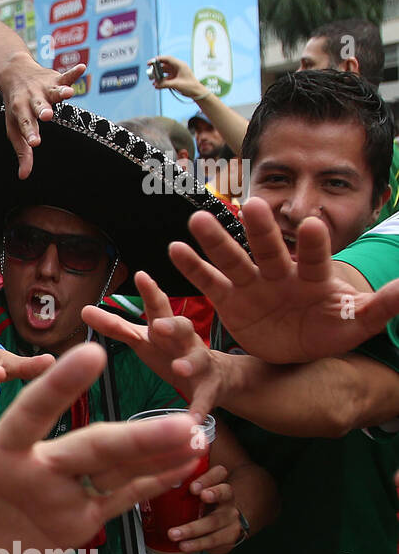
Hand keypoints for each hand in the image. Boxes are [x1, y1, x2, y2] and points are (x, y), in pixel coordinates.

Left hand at [0, 54, 85, 179]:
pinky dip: (73, 73)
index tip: (36, 143)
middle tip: (47, 115)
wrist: (12, 72)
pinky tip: (83, 69)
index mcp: (20, 112)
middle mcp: (31, 99)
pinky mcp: (54, 79)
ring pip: (53, 91)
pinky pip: (65, 76)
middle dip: (43, 110)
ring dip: (60, 92)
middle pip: (37, 106)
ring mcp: (43, 88)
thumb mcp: (15, 128)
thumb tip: (23, 176)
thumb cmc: (15, 107)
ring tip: (69, 93)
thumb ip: (23, 152)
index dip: (30, 133)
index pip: (26, 124)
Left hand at [0, 343, 204, 553]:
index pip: (32, 413)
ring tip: (199, 438)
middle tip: (179, 417)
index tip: (88, 353)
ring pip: (114, 469)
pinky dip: (151, 485)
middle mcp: (40, 463)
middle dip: (132, 435)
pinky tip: (189, 465)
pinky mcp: (76, 519)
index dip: (57, 386)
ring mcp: (62, 491)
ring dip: (153, 455)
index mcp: (1, 450)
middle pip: (89, 445)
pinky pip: (118, 501)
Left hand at [82, 270, 225, 416]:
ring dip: (188, 363)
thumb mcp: (144, 339)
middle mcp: (186, 341)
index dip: (150, 292)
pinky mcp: (210, 389)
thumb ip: (117, 326)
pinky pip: (205, 400)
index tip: (141, 275)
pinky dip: (199, 409)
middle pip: (183, 327)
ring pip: (198, 360)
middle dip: (173, 324)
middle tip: (160, 325)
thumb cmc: (172, 352)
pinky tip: (192, 419)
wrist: (218, 376)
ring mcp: (201, 364)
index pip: (157, 307)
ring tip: (178, 368)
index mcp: (166, 329)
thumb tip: (85, 309)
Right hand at [148, 54, 205, 98]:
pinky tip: (156, 85)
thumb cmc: (190, 86)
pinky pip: (166, 78)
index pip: (167, 59)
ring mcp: (176, 73)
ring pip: (164, 72)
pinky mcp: (175, 79)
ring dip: (158, 76)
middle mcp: (177, 68)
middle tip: (150, 73)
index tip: (150, 63)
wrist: (196, 92)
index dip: (158, 60)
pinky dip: (161, 81)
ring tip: (152, 81)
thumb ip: (165, 84)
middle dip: (156, 69)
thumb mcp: (176, 85)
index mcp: (180, 65)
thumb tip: (155, 85)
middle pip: (164, 66)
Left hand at [169, 464, 244, 553]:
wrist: (221, 532)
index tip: (193, 486)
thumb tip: (148, 483)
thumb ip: (178, 489)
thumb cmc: (199, 508)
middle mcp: (227, 500)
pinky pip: (213, 540)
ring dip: (192, 528)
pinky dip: (197, 544)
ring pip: (214, 521)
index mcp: (216, 485)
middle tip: (196, 494)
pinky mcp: (229, 536)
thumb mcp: (191, 496)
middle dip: (212, 494)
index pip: (219, 473)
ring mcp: (230, 518)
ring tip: (174, 534)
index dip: (208, 477)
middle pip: (224, 493)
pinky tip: (184, 545)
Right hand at [170, 198, 398, 362]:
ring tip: (197, 219)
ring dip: (215, 240)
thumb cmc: (329, 331)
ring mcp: (252, 284)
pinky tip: (175, 249)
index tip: (312, 224)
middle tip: (253, 204)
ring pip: (232, 259)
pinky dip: (192, 267)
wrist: (296, 348)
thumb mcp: (356, 323)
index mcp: (314, 279)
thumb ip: (379, 306)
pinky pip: (209, 282)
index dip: (315, 244)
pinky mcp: (229, 299)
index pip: (316, 258)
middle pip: (269, 250)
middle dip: (260, 230)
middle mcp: (280, 274)